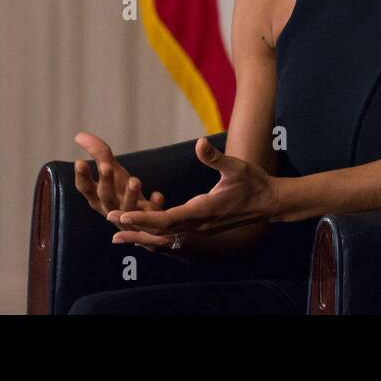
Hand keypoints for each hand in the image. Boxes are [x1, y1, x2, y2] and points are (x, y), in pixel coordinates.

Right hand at [73, 132, 167, 252]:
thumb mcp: (110, 172)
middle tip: (106, 166)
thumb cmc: (121, 193)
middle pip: (106, 197)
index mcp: (98, 198)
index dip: (82, 177)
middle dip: (106, 183)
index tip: (79, 162)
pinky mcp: (149, 221)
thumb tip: (79, 135)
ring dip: (130, 195)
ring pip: (128, 208)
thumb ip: (98, 154)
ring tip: (134, 180)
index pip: (86, 189)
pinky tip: (157, 194)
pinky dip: (155, 205)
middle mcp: (112, 209)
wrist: (143, 222)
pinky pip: (152, 215)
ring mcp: (130, 217)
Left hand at [111, 137, 279, 241]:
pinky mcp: (201, 227)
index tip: (123, 214)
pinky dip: (156, 234)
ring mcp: (200, 228)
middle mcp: (198, 224)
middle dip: (135, 227)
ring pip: (166, 236)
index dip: (143, 217)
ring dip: (142, 234)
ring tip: (117, 234)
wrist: (270, 204)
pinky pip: (174, 235)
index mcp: (203, 211)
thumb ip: (216, 157)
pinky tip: (143, 232)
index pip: (167, 218)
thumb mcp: (236, 167)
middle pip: (161, 232)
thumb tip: (199, 143)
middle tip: (110, 220)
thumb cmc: (254, 183)